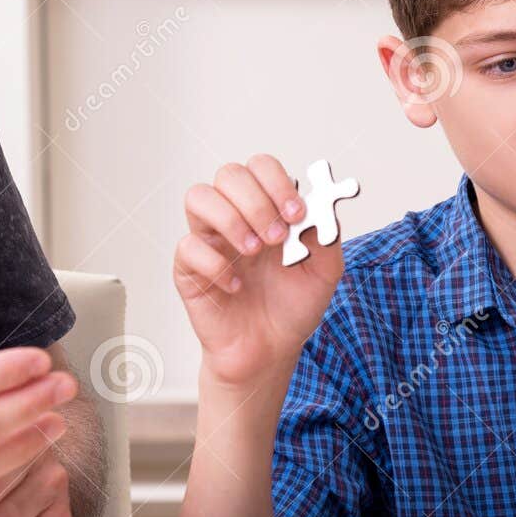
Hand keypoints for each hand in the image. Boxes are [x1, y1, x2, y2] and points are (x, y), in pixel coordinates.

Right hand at [173, 155, 341, 386]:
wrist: (270, 350)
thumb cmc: (292, 306)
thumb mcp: (325, 271)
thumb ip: (327, 235)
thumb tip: (320, 205)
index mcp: (267, 208)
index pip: (261, 167)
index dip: (277, 183)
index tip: (296, 215)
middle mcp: (235, 216)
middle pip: (229, 174)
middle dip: (256, 201)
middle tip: (276, 238)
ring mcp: (209, 239)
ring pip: (198, 196)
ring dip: (231, 220)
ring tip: (253, 252)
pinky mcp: (189, 267)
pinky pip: (188, 246)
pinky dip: (216, 264)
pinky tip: (236, 286)